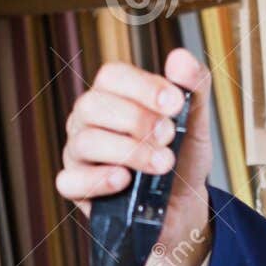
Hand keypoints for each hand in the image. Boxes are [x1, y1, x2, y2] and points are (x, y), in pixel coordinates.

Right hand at [55, 47, 213, 265]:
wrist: (183, 206)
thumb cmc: (181, 159)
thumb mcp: (195, 123)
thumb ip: (193, 88)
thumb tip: (180, 58)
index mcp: (114, 96)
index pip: (112, 76)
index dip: (143, 86)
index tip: (175, 102)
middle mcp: (90, 120)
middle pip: (93, 105)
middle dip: (136, 119)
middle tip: (169, 136)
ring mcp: (79, 154)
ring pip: (84, 142)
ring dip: (128, 151)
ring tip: (162, 163)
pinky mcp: (77, 188)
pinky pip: (70, 180)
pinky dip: (98, 179)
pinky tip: (125, 180)